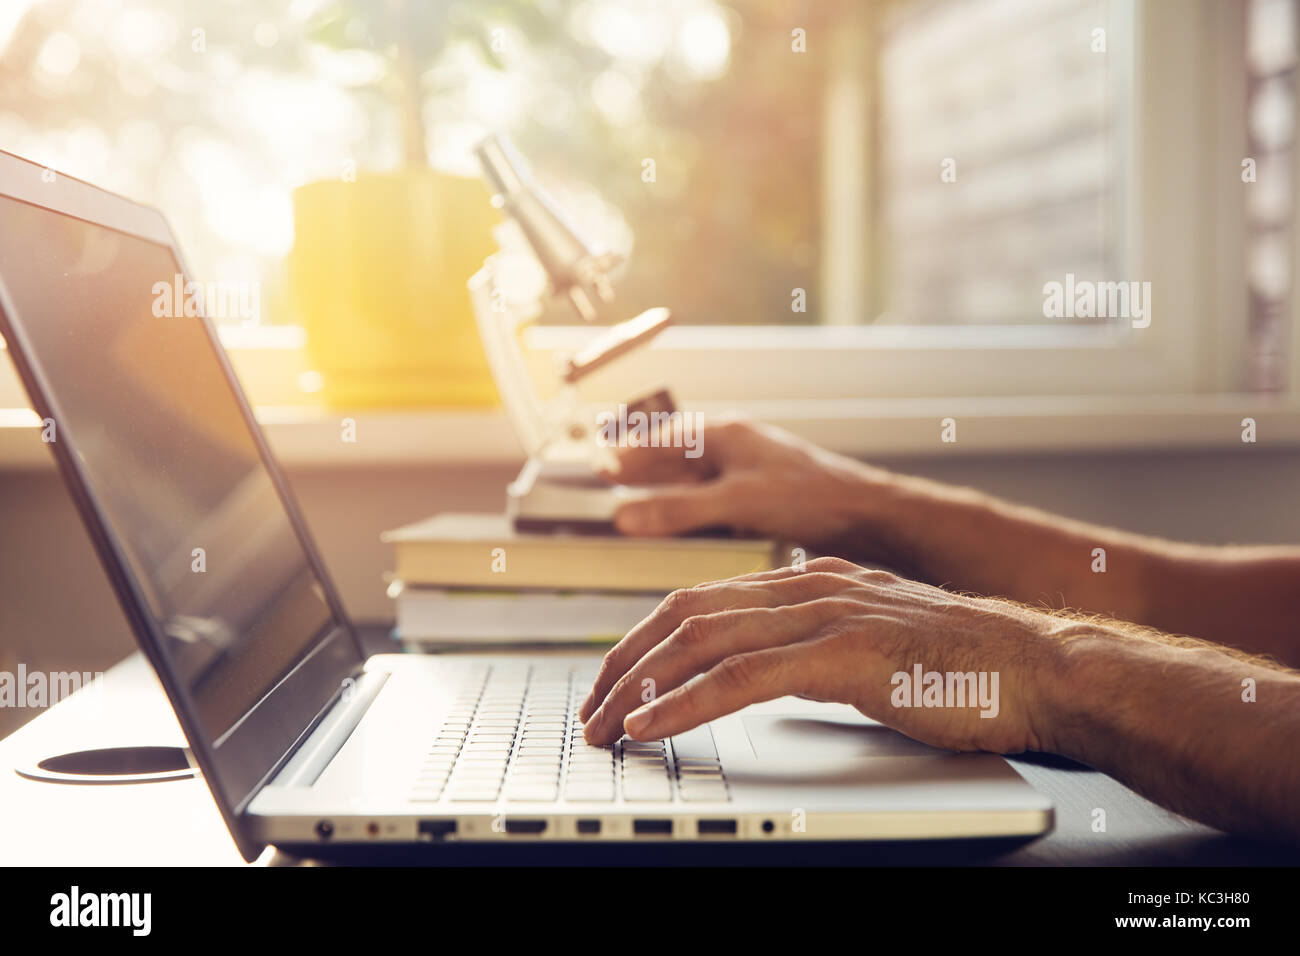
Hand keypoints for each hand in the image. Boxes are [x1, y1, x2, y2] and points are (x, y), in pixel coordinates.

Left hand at [579, 557, 1065, 754]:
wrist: (1041, 666)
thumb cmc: (966, 665)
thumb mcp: (873, 644)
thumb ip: (817, 647)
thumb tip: (767, 673)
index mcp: (812, 580)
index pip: (703, 599)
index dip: (648, 639)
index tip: (617, 679)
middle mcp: (809, 585)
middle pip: (685, 611)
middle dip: (626, 660)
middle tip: (591, 707)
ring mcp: (825, 613)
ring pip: (701, 639)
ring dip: (641, 685)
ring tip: (605, 724)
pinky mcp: (842, 654)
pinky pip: (740, 678)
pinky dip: (684, 702)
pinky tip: (652, 726)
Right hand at [603, 416, 883, 549]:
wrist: (869, 515)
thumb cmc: (810, 497)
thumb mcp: (735, 503)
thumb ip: (678, 510)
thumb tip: (623, 517)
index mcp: (725, 436)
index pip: (662, 438)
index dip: (629, 453)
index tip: (600, 465)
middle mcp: (736, 448)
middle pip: (676, 454)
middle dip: (643, 465)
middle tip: (608, 474)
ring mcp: (750, 471)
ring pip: (695, 475)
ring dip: (666, 485)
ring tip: (637, 496)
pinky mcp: (764, 497)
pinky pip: (715, 495)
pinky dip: (691, 504)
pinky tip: (687, 520)